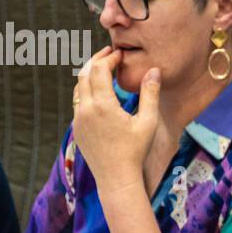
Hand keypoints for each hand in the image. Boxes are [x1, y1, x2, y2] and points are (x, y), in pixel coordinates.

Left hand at [72, 46, 160, 191]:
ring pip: (78, 87)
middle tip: (110, 54)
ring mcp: (79, 119)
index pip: (99, 69)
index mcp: (103, 105)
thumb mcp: (148, 122)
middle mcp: (86, 109)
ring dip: (89, 74)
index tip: (120, 54)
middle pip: (84, 73)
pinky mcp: (77, 127)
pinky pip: (78, 101)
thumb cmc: (136, 151)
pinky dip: (86, 90)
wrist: (116, 177)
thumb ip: (150, 93)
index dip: (109, 58)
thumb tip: (154, 70)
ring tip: (103, 68)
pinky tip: (99, 91)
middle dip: (97, 60)